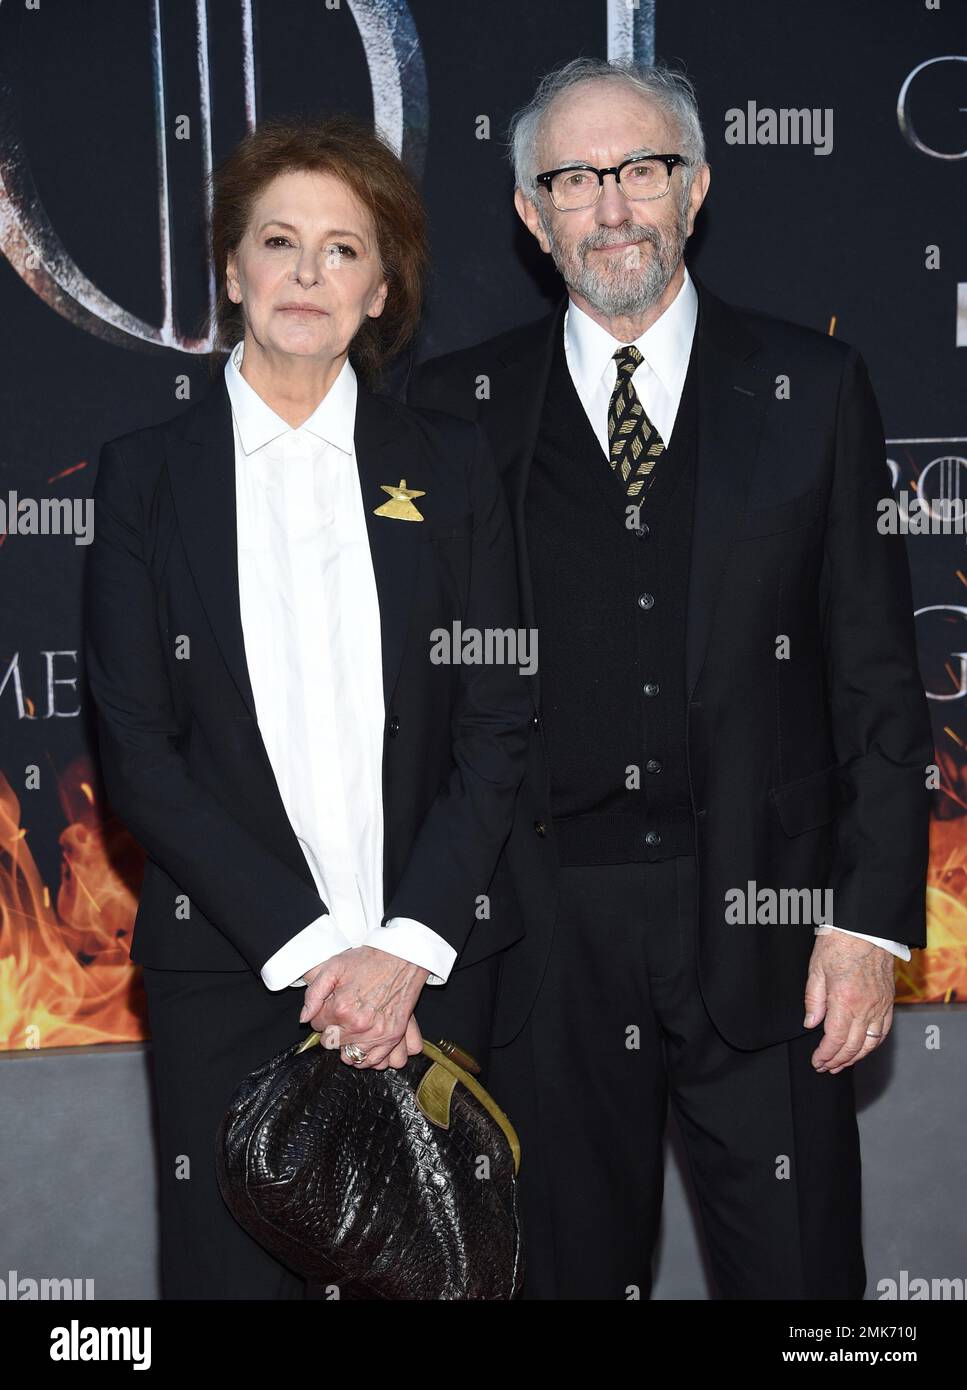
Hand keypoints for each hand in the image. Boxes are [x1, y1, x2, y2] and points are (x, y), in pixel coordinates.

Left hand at [299, 946, 427, 1069]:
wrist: (401, 957)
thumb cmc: (368, 960)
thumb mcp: (333, 968)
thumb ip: (314, 994)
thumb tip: (304, 1018)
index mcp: (341, 1008)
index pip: (318, 1026)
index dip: (321, 1015)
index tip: (330, 1007)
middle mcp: (358, 1025)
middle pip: (332, 1043)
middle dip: (333, 1030)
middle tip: (342, 1016)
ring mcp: (376, 1034)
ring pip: (350, 1056)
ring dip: (348, 1045)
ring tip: (352, 1030)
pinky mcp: (392, 1037)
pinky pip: (374, 1061)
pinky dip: (367, 1056)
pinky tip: (364, 1042)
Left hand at [803, 933, 894, 1073]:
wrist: (866, 927)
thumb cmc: (838, 943)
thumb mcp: (816, 969)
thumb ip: (814, 1000)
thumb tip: (810, 1024)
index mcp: (845, 1000)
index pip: (835, 1039)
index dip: (826, 1055)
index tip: (817, 1062)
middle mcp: (866, 1007)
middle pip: (853, 1046)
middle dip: (838, 1061)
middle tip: (826, 1067)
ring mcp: (880, 1005)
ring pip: (871, 1042)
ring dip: (856, 1057)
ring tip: (842, 1064)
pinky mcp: (888, 1000)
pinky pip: (884, 1030)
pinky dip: (873, 1044)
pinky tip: (863, 1048)